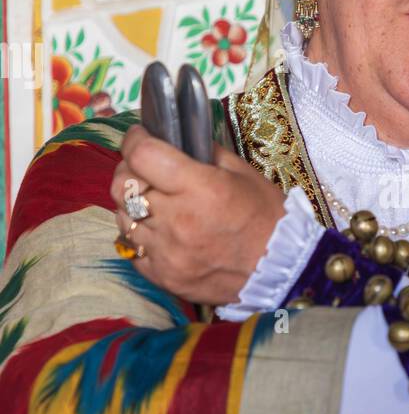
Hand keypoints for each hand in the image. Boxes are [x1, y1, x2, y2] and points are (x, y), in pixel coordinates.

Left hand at [110, 125, 286, 304]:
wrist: (281, 269)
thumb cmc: (267, 217)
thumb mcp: (243, 173)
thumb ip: (204, 152)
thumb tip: (175, 139)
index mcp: (200, 188)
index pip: (142, 155)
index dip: (135, 139)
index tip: (140, 136)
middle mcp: (177, 220)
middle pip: (122, 186)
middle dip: (129, 170)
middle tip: (144, 169)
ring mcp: (167, 252)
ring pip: (122, 218)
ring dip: (132, 205)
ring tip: (154, 203)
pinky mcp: (164, 277)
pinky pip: (132, 249)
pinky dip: (140, 236)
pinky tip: (159, 231)